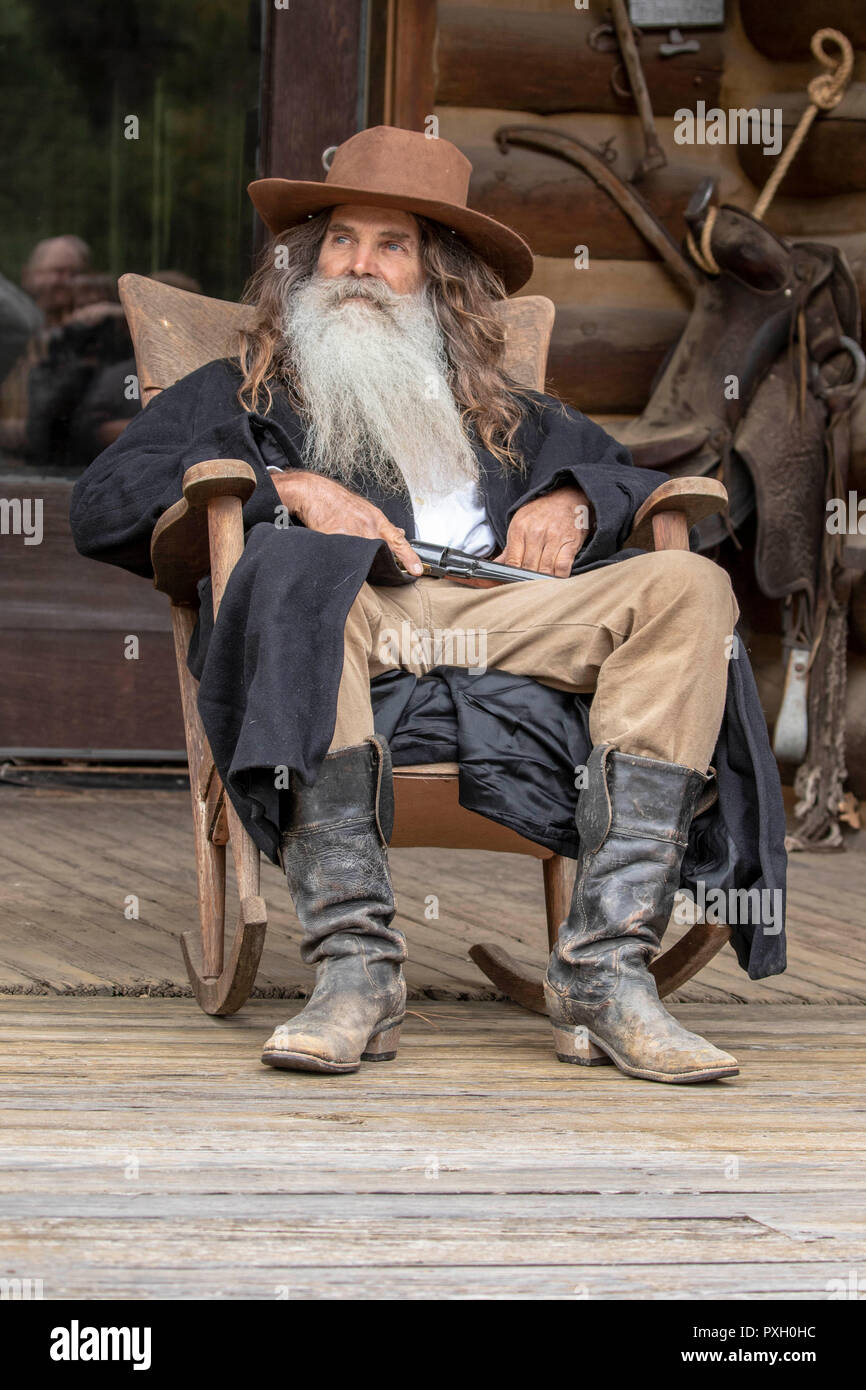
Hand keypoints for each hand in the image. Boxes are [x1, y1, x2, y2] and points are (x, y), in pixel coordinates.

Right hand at [272, 470, 423, 574]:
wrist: (315, 493)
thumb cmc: (339, 501)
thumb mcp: (366, 510)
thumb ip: (383, 525)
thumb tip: (400, 533)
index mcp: (376, 519)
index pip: (398, 541)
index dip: (409, 557)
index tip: (417, 571)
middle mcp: (366, 527)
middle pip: (381, 552)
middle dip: (382, 563)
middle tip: (382, 570)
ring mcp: (351, 533)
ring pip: (363, 556)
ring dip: (363, 562)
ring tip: (357, 557)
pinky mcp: (335, 538)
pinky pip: (345, 555)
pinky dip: (346, 558)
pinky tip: (342, 554)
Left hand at [493, 485, 591, 576]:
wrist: (567, 498)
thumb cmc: (541, 514)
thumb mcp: (520, 525)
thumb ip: (509, 550)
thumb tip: (494, 569)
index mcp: (519, 529)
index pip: (512, 562)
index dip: (512, 577)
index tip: (515, 583)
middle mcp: (535, 533)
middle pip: (528, 568)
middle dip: (527, 580)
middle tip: (528, 587)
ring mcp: (553, 537)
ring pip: (545, 570)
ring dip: (543, 580)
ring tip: (542, 584)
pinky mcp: (570, 542)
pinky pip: (562, 567)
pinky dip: (559, 577)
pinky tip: (556, 577)